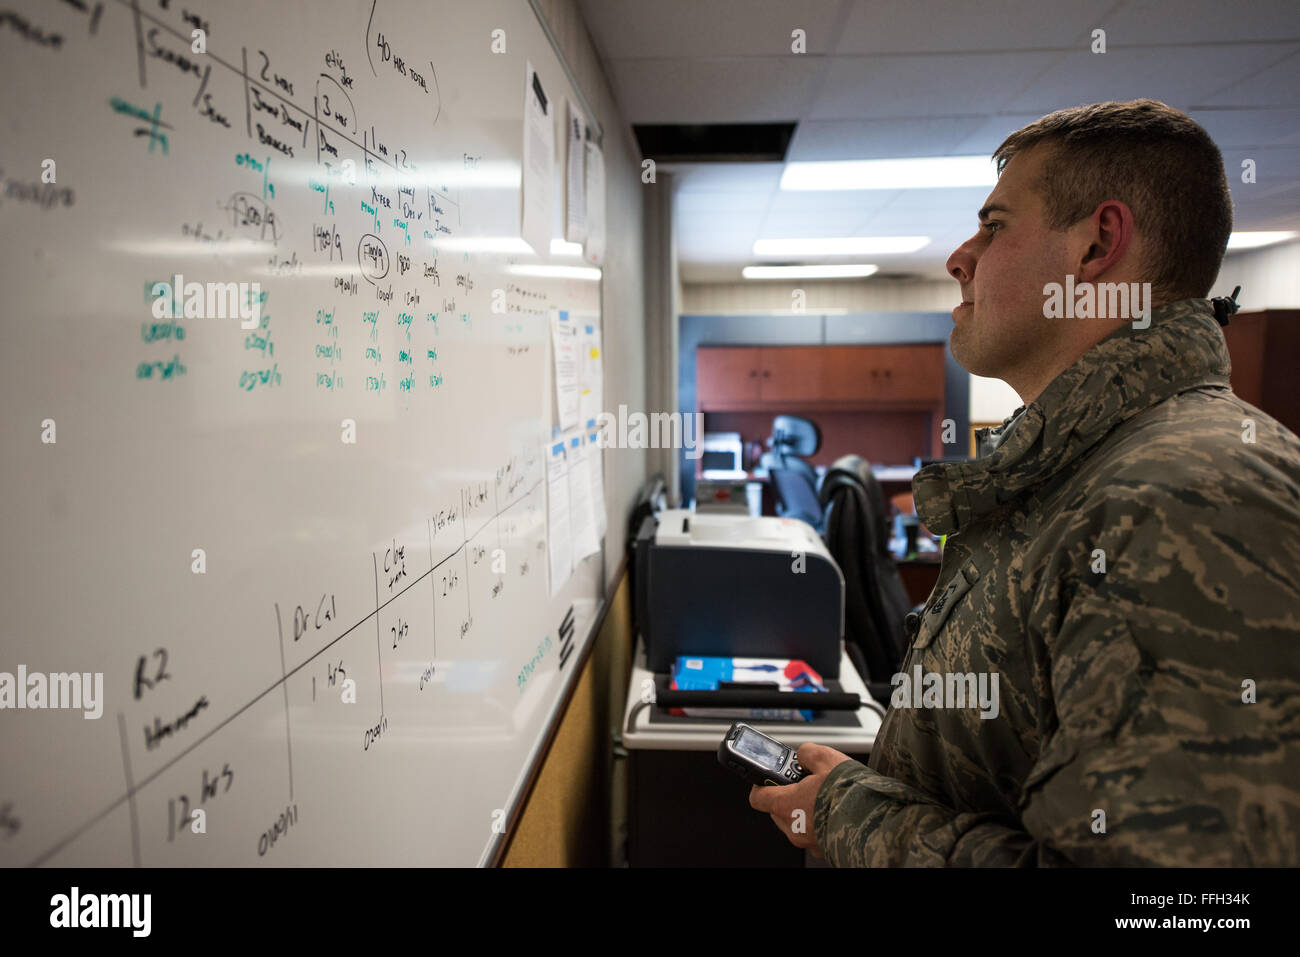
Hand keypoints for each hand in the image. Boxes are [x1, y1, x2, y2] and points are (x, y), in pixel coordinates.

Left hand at [749, 743, 853, 858]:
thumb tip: (804, 754)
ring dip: (806, 810)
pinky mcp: (825, 850)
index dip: (762, 785)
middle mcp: (793, 828)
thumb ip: (807, 753)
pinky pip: (815, 834)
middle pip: (778, 811)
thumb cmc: (850, 794)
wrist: (877, 823)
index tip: (769, 778)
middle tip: (806, 784)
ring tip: (826, 796)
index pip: (758, 797)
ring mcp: (809, 842)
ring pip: (797, 824)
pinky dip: (821, 823)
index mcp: (786, 805)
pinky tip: (837, 811)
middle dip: (789, 796)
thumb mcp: (826, 758)